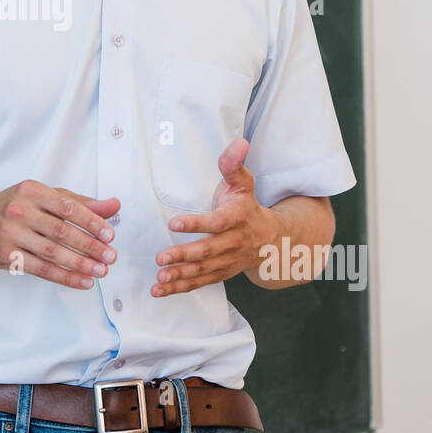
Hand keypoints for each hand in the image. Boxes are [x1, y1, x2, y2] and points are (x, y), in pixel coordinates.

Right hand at [0, 180, 119, 289]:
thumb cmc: (18, 207)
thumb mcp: (47, 196)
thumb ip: (81, 202)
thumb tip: (114, 206)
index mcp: (32, 191)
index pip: (67, 207)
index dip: (91, 222)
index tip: (109, 235)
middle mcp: (19, 211)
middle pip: (61, 232)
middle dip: (89, 246)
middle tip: (110, 256)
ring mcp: (11, 234)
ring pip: (52, 253)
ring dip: (80, 264)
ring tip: (101, 271)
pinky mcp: (8, 256)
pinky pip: (41, 270)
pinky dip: (65, 277)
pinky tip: (83, 281)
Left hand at [151, 137, 270, 296]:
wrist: (272, 240)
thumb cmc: (247, 206)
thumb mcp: (244, 183)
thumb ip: (234, 165)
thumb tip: (239, 142)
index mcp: (237, 218)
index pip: (216, 222)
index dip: (196, 224)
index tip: (173, 223)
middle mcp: (233, 242)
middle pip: (207, 251)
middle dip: (183, 256)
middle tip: (160, 257)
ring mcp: (227, 261)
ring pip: (203, 271)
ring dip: (180, 276)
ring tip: (159, 278)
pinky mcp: (220, 273)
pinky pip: (199, 283)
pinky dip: (180, 288)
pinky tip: (159, 290)